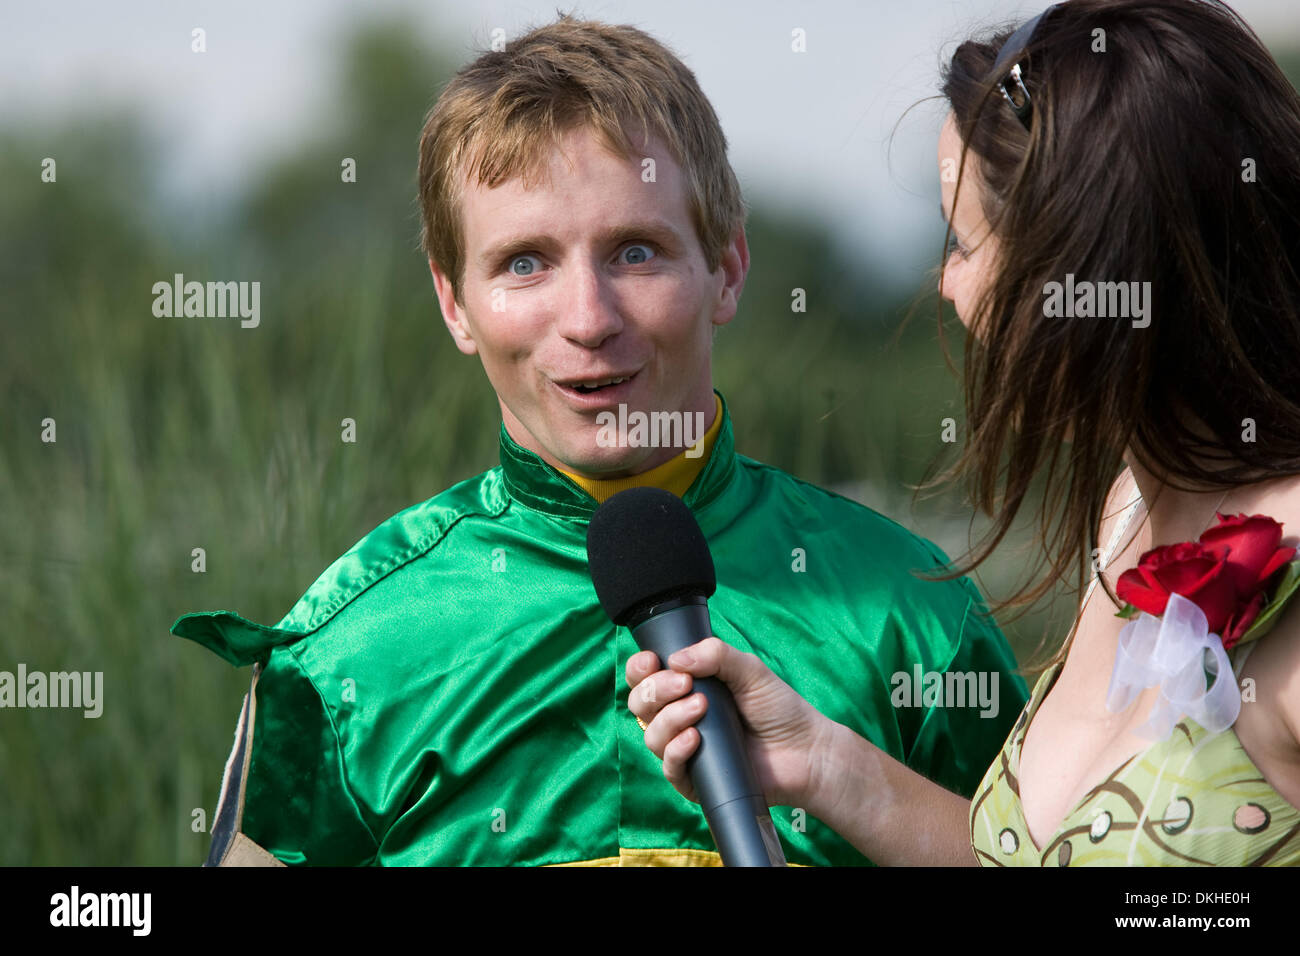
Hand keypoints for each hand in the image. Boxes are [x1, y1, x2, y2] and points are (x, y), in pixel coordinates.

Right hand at [625, 636, 837, 809]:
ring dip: (670, 719)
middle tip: (685, 684)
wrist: (805, 751)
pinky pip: (669, 768)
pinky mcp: (695, 780)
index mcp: (686, 688)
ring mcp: (685, 749)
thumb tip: (676, 659)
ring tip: (702, 708)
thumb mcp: (750, 670)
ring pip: (651, 735)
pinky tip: (695, 739)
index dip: (639, 669)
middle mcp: (679, 717)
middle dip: (655, 690)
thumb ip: (716, 655)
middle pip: (640, 704)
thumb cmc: (778, 708)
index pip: (645, 677)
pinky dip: (676, 751)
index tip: (652, 661)